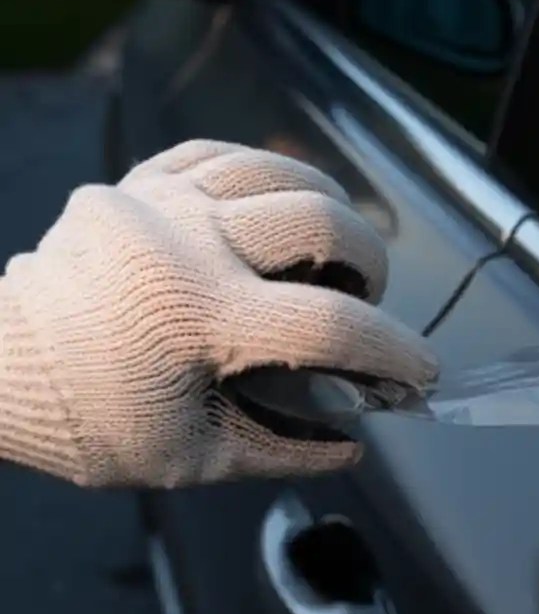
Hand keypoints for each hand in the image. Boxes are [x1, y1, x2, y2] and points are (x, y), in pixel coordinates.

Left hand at [0, 140, 435, 487]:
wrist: (1, 369)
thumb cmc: (91, 421)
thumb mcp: (192, 458)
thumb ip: (283, 452)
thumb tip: (354, 447)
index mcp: (202, 319)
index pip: (334, 327)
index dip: (395, 351)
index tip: (421, 371)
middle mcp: (189, 247)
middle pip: (323, 221)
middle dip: (370, 262)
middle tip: (364, 299)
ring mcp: (162, 204)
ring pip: (280, 172)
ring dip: (328, 206)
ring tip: (330, 246)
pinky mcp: (138, 183)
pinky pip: (221, 154)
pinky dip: (265, 176)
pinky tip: (277, 204)